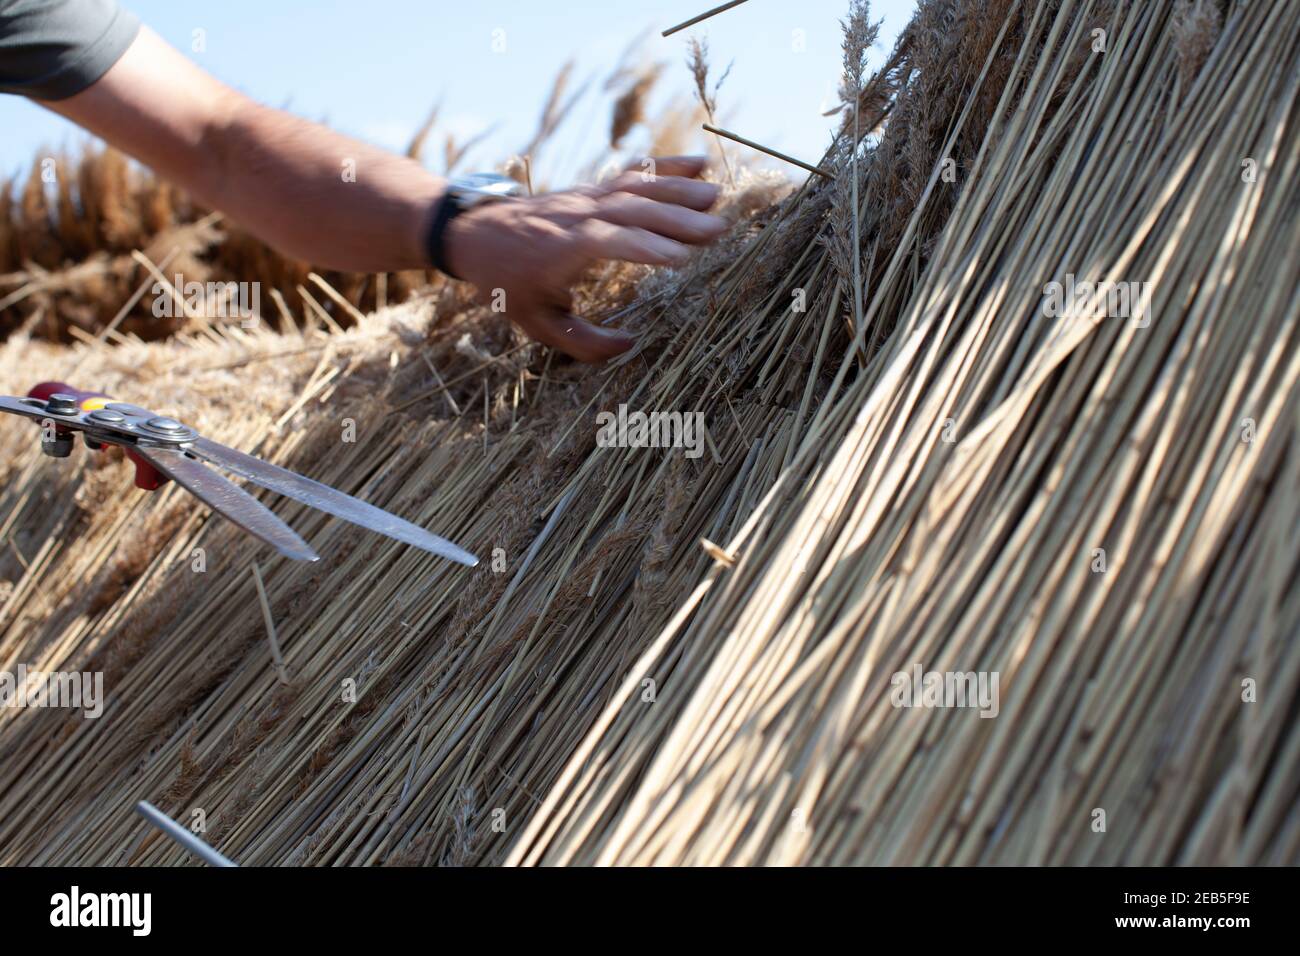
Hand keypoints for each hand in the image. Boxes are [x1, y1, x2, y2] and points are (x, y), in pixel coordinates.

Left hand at [444, 156, 726, 361]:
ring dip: (678, 191)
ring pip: (637, 188)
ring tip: (718, 197)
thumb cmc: (508, 283)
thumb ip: (582, 342)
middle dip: (675, 219)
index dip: (645, 249)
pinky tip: (700, 165)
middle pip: (632, 211)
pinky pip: (633, 173)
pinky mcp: (595, 189)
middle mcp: (578, 215)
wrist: (475, 233)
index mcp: (563, 248)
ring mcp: (588, 197)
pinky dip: (667, 167)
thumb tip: (629, 346)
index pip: (611, 243)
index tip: (682, 259)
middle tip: (717, 231)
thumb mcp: (536, 323)